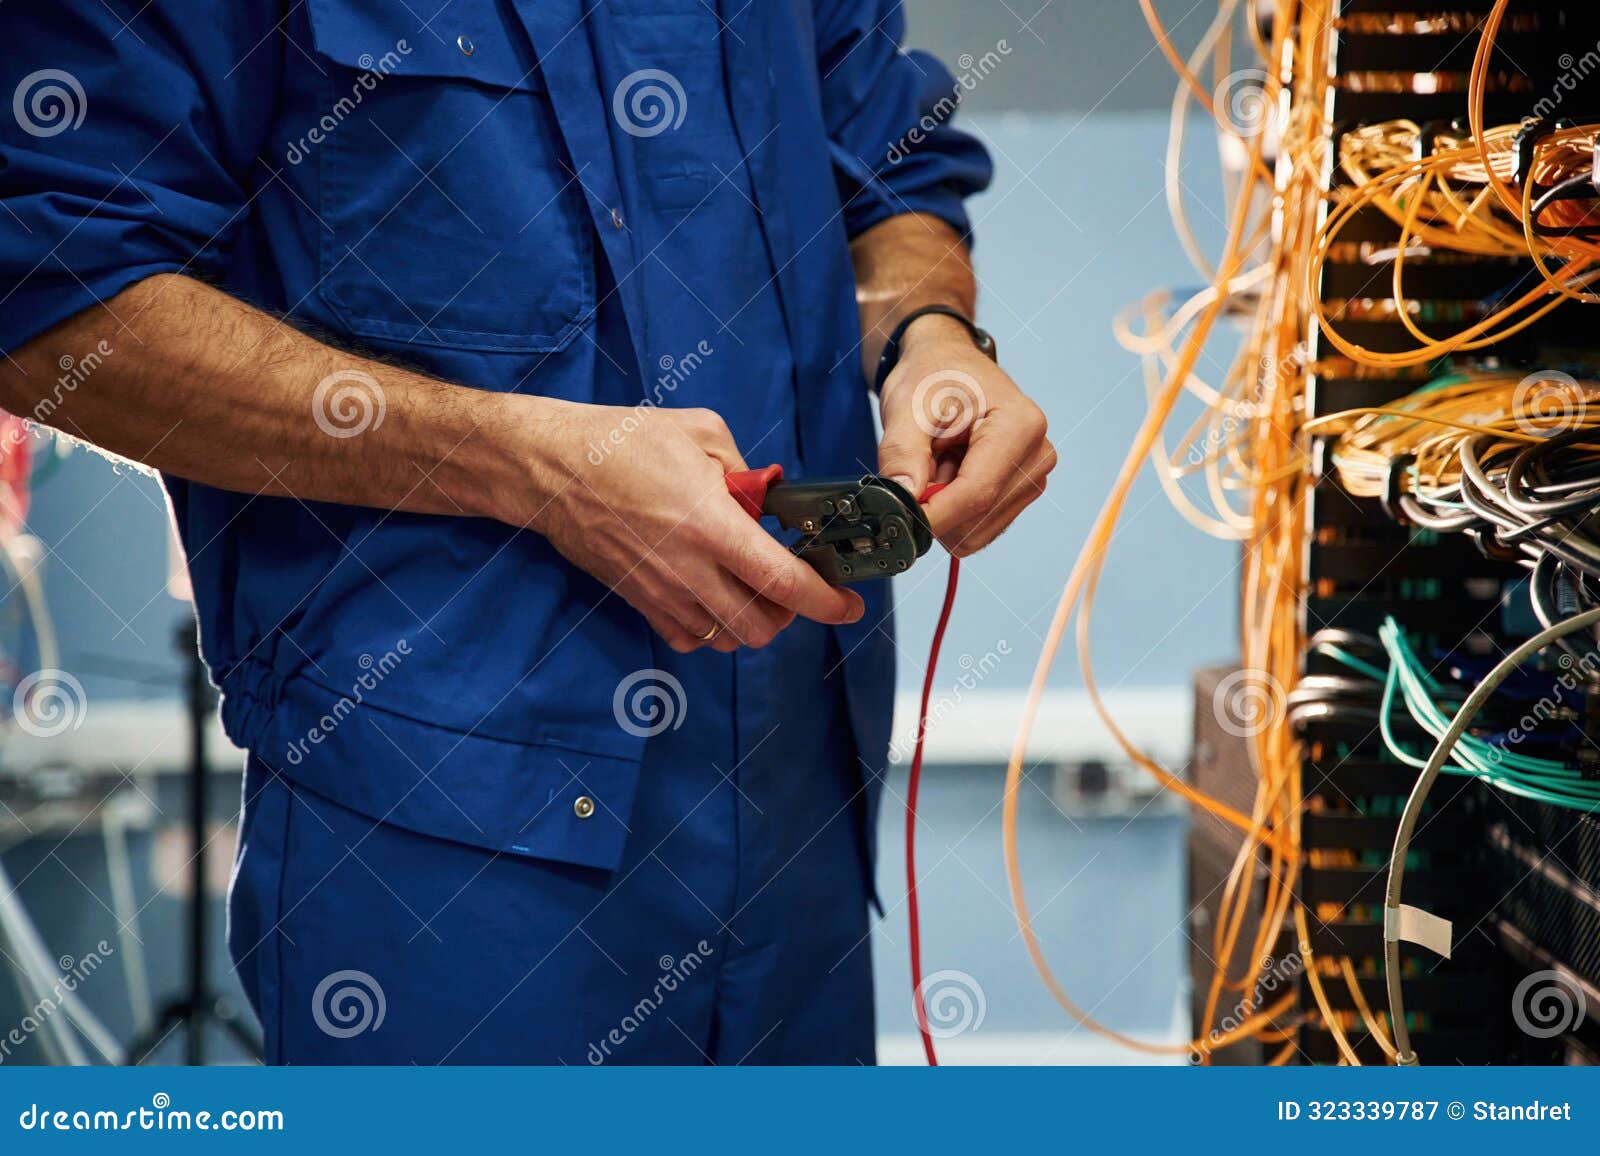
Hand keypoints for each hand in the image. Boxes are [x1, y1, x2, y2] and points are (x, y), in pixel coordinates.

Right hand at [508, 397, 863, 652]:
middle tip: (792, 585)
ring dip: (750, 620)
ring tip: (751, 587)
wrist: (551, 468)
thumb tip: (765, 497)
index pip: (783, 583)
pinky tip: (712, 595)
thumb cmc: (621, 442)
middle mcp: (688, 569)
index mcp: (711, 524)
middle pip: (759, 627)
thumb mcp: (701, 433)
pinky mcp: (638, 601)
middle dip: (789, 614)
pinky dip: (711, 628)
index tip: (847, 604)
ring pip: (726, 638)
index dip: (825, 602)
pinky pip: (689, 638)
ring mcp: (661, 591)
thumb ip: (745, 469)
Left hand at [876, 316, 1055, 556]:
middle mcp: (1037, 455)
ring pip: (976, 531)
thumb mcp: (908, 406)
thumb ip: (902, 454)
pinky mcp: (1021, 492)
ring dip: (945, 507)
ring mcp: (1033, 477)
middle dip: (937, 505)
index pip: (976, 493)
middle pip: (977, 519)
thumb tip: (905, 503)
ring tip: (939, 463)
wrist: (948, 365)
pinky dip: (954, 509)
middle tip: (922, 464)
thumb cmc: (933, 376)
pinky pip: (978, 527)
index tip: (899, 520)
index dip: (933, 515)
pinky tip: (950, 473)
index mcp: (1019, 426)